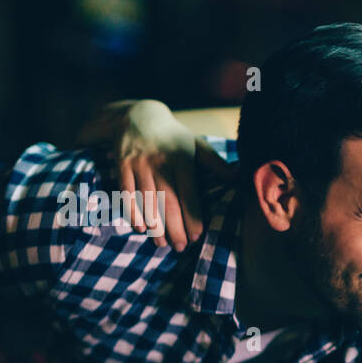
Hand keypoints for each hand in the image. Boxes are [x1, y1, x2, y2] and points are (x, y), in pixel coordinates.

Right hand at [79, 100, 229, 249]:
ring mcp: (139, 163)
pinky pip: (126, 192)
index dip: (192, 215)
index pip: (189, 192)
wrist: (139, 115)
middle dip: (175, 226)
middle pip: (168, 200)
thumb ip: (216, 164)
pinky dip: (132, 212)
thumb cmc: (174, 137)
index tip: (198, 235)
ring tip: (163, 244)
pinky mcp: (122, 164)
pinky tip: (140, 229)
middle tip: (181, 247)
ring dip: (155, 225)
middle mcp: (160, 161)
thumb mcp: (197, 145)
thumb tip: (239, 178)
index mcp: (182, 158)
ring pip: (147, 199)